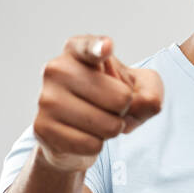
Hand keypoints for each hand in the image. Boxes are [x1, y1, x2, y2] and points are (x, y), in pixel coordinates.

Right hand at [33, 35, 163, 171]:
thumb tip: (135, 106)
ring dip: (111, 130)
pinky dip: (95, 145)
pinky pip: (91, 145)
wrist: (76, 132)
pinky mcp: (42, 128)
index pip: (90, 47)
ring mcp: (46, 98)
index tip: (106, 48)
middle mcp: (57, 69)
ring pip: (107, 125)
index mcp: (77, 50)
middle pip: (120, 98)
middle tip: (108, 107)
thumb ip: (150, 93)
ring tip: (96, 121)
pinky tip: (83, 135)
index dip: (99, 48)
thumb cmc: (110, 101)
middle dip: (124, 110)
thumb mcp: (140, 89)